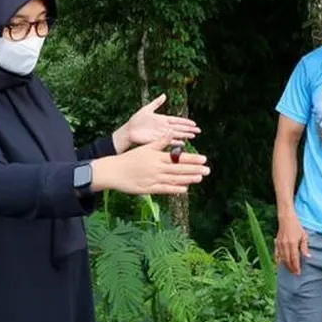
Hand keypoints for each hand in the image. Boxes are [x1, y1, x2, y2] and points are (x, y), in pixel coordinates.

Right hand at [93, 142, 209, 195]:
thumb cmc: (130, 158)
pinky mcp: (149, 189)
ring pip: (174, 179)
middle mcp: (157, 168)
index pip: (179, 158)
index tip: (204, 159)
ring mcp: (154, 179)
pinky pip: (164, 189)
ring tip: (200, 178)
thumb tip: (171, 132)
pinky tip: (185, 189)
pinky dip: (175, 189)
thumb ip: (160, 142)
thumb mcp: (145, 147)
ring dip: (188, 179)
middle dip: (195, 169)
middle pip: (179, 169)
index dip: (192, 159)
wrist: (114, 171)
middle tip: (208, 169)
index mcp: (158, 157)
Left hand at [114, 94, 199, 152]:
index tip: (194, 123)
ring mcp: (161, 134)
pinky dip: (175, 142)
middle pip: (179, 128)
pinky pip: (168, 141)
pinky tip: (182, 143)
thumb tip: (164, 95)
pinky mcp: (157, 140)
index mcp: (162, 119)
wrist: (129, 130)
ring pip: (176, 134)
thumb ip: (156, 102)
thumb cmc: (136, 120)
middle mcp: (164, 127)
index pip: (177, 120)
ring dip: (184, 135)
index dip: (185, 122)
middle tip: (198, 131)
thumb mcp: (147, 109)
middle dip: (189, 129)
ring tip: (193, 136)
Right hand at [273, 212, 308, 275]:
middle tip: (295, 273)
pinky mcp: (276, 243)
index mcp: (293, 243)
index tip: (298, 272)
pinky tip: (280, 264)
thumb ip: (304, 247)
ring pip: (282, 258)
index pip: (294, 258)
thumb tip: (307, 257)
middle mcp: (285, 245)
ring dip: (286, 265)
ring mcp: (279, 244)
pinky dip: (278, 260)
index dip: (296, 266)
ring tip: (290, 270)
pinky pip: (276, 254)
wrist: (286, 218)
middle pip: (287, 260)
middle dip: (291, 268)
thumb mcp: (303, 235)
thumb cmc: (296, 226)